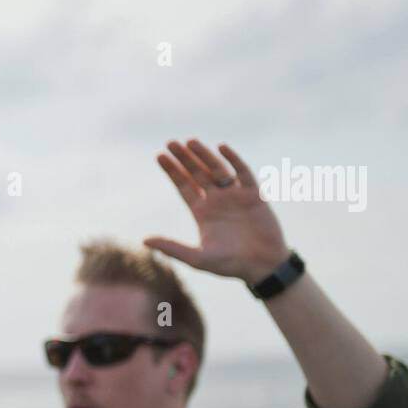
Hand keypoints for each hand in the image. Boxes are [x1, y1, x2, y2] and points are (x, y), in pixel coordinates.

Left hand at [146, 139, 289, 282]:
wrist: (263, 266)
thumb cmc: (230, 265)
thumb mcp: (197, 258)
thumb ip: (172, 248)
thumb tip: (144, 240)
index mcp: (202, 212)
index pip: (184, 186)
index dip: (172, 171)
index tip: (159, 155)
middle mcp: (217, 201)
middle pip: (197, 174)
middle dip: (184, 159)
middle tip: (170, 142)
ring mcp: (235, 196)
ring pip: (217, 169)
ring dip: (204, 155)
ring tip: (190, 141)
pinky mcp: (254, 195)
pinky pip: (243, 173)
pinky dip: (234, 160)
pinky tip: (221, 148)